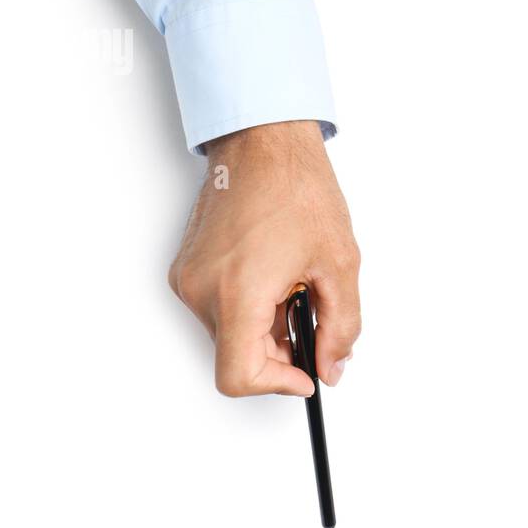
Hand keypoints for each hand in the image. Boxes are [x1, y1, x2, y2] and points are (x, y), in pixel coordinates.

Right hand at [168, 121, 360, 396]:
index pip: (238, 376)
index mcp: (237, 292)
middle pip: (236, 356)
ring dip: (266, 325)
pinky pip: (217, 308)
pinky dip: (249, 305)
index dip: (276, 385)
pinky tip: (274, 273)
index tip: (304, 375)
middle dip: (280, 349)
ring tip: (294, 284)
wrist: (263, 141)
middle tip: (311, 315)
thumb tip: (331, 365)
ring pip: (228, 333)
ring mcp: (188, 278)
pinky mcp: (186, 267)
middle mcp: (201, 290)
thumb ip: (341, 327)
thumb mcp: (339, 264)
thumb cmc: (296, 188)